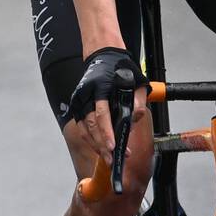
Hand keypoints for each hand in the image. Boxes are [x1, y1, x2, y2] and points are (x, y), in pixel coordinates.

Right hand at [66, 47, 150, 163]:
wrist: (103, 56)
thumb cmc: (121, 69)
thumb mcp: (136, 80)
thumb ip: (139, 99)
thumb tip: (136, 118)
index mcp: (101, 86)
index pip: (102, 114)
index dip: (107, 132)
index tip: (113, 147)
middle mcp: (86, 94)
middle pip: (92, 125)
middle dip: (102, 145)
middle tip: (112, 159)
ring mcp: (79, 100)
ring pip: (85, 129)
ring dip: (96, 145)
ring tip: (108, 158)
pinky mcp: (76, 105)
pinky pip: (82, 127)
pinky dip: (90, 139)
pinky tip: (100, 147)